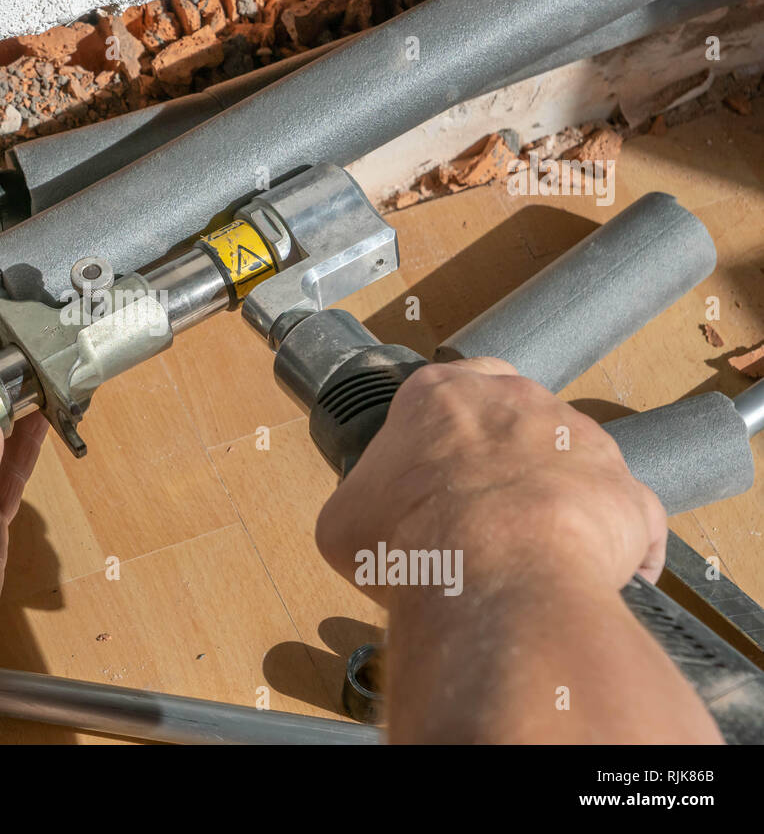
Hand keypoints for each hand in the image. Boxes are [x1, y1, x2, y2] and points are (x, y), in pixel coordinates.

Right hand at [316, 357, 667, 606]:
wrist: (495, 582)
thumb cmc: (413, 542)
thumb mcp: (342, 521)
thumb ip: (363, 502)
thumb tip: (369, 522)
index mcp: (439, 394)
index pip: (443, 389)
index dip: (437, 433)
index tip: (430, 468)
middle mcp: (516, 399)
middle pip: (511, 418)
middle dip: (499, 459)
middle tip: (474, 514)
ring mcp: (580, 439)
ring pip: (568, 461)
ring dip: (553, 499)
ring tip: (528, 553)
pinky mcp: (628, 489)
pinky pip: (626, 515)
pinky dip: (613, 545)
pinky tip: (590, 577)